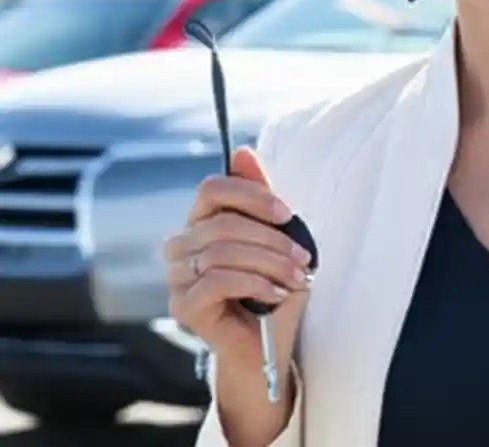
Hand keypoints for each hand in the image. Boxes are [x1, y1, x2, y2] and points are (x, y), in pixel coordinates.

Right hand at [165, 146, 311, 374]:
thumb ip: (259, 198)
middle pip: (223, 223)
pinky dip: (255, 284)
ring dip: (270, 264)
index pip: (213, 188)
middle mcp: (181, 246)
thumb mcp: (275, 238)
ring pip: (223, 252)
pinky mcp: (182, 306)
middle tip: (304, 258)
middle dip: (272, 239)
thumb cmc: (273, 288)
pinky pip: (217, 280)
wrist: (269, 344)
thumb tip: (243, 152)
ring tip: (297, 279)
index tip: (287, 213)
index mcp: (201, 222)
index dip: (252, 195)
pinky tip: (277, 295)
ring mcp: (177, 277)